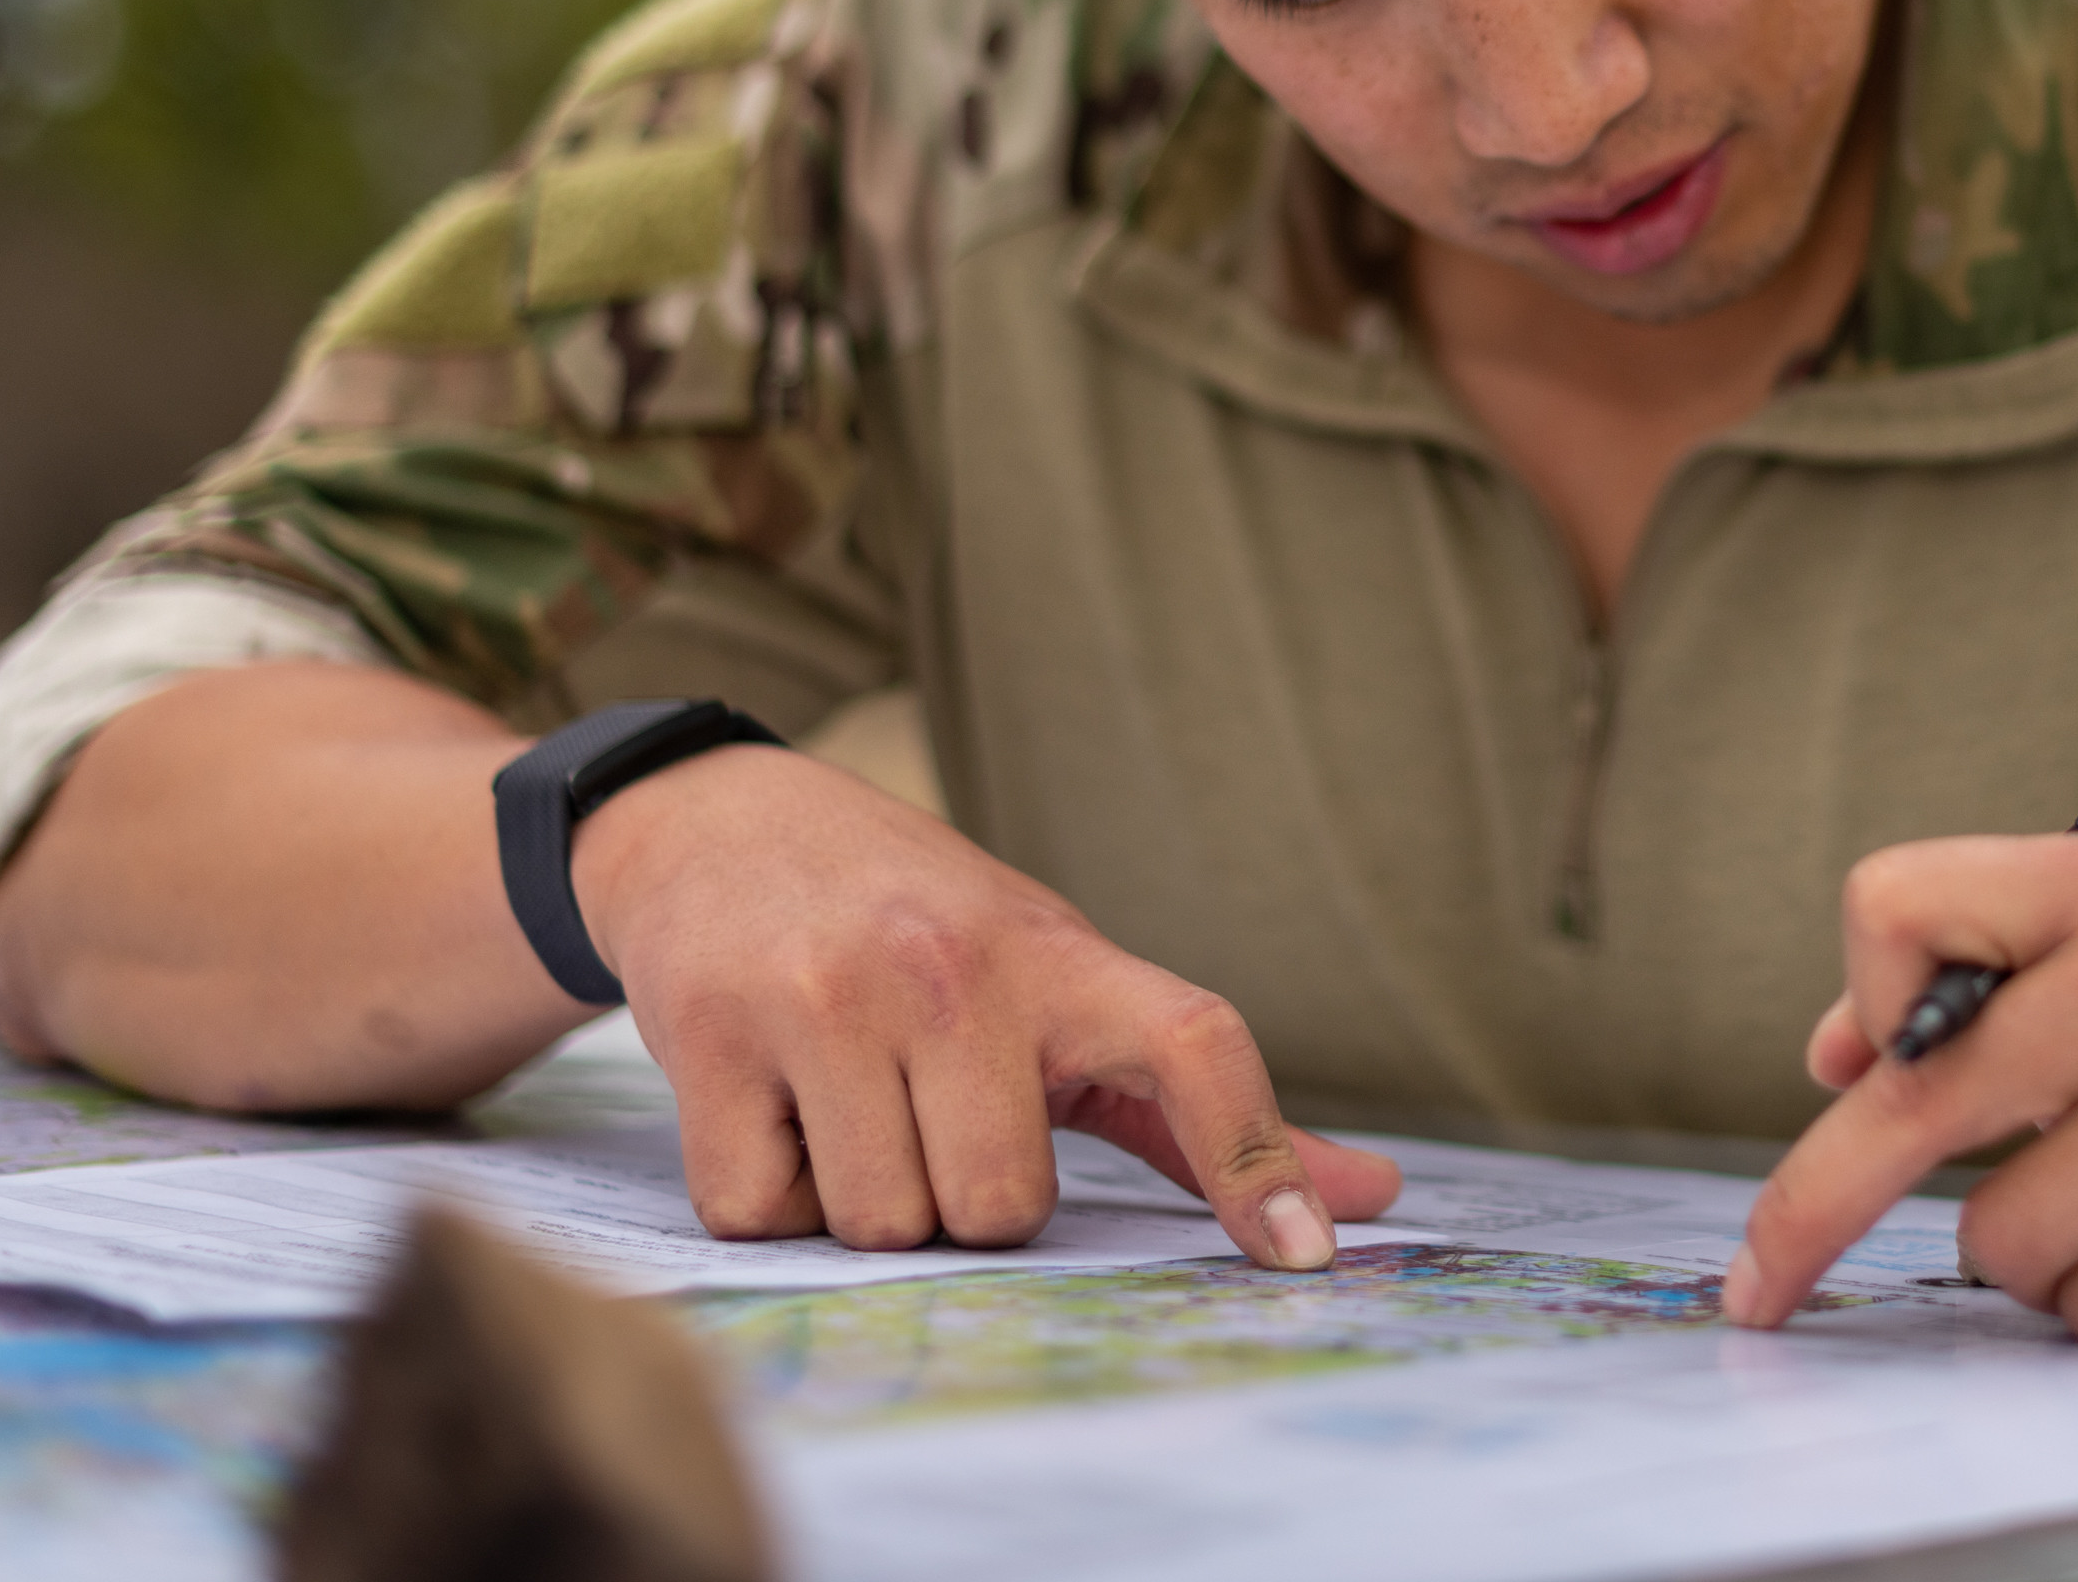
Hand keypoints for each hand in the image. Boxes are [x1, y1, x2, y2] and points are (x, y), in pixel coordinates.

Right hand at [572, 744, 1399, 1267]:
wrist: (718, 823)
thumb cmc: (919, 927)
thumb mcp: (1058, 977)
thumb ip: (1196, 1101)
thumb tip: (1366, 1200)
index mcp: (1058, 957)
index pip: (1194, 1043)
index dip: (1257, 1157)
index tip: (1301, 1255)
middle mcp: (950, 969)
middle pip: (999, 1210)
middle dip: (965, 1203)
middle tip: (932, 1122)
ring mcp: (827, 996)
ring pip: (883, 1225)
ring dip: (864, 1202)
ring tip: (848, 1107)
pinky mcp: (711, 1035)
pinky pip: (763, 1213)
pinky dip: (768, 1192)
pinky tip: (772, 1108)